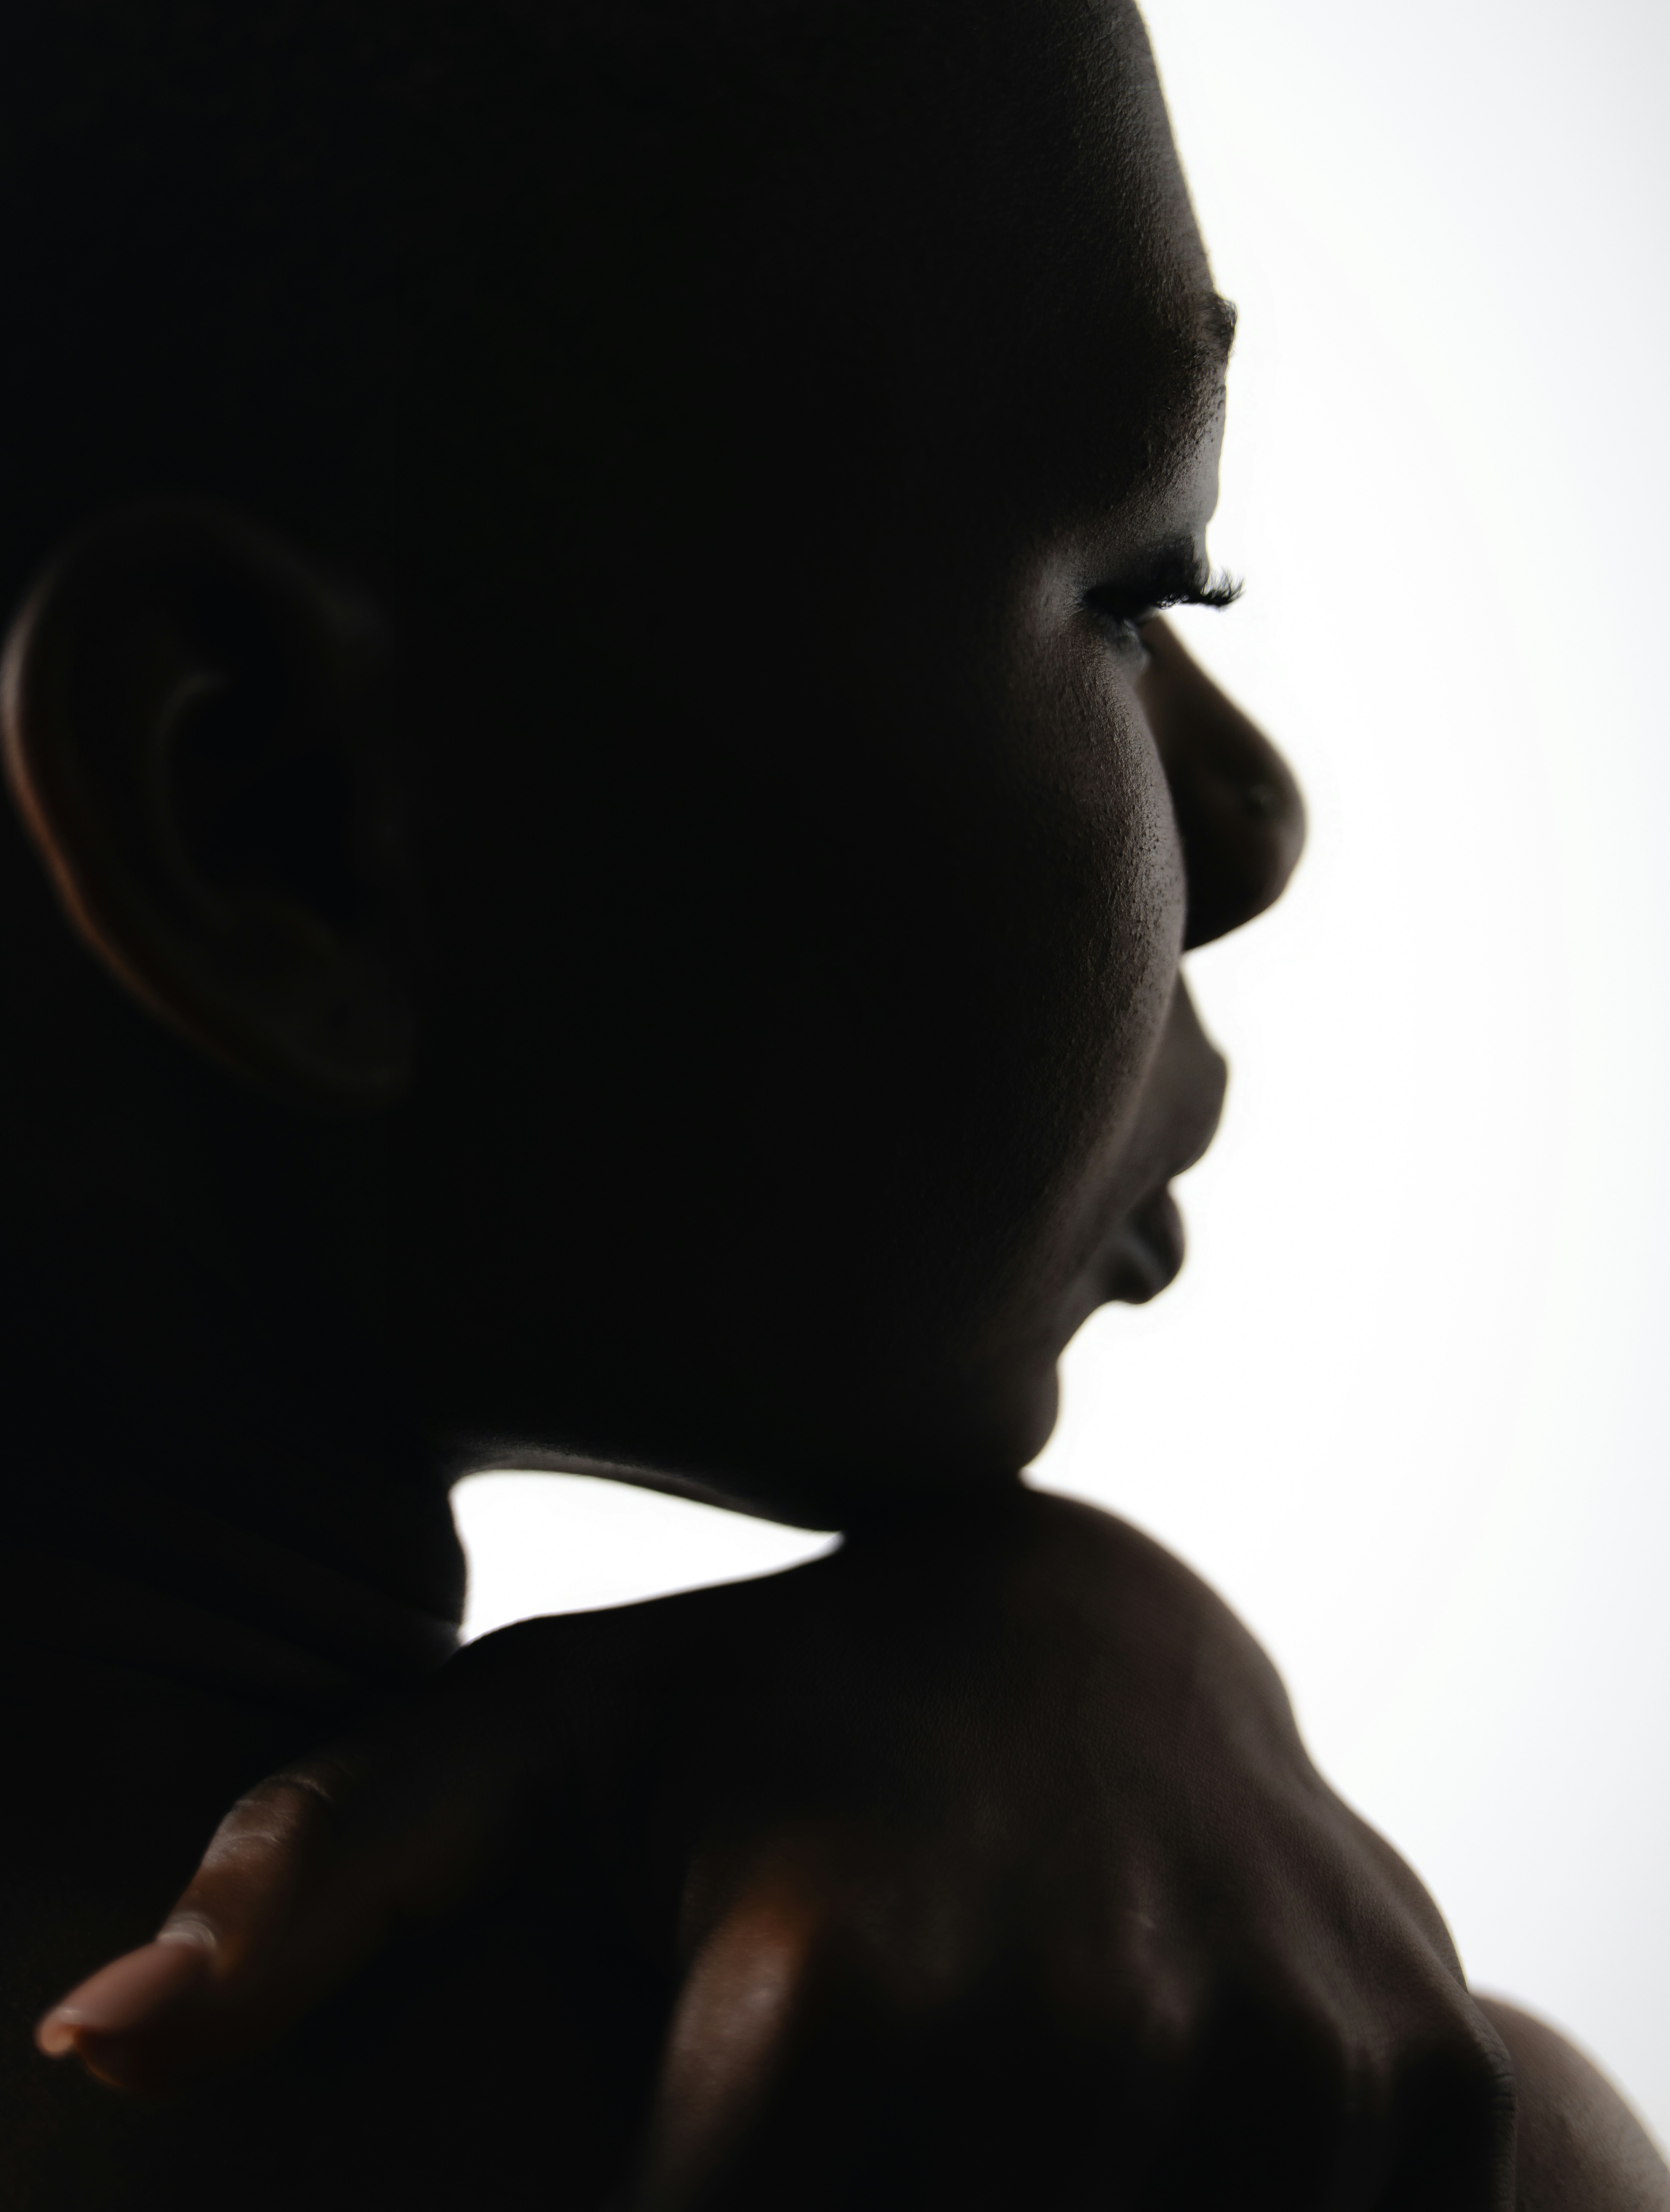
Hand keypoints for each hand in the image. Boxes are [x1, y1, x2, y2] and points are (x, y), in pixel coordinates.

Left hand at [37, 1484, 1515, 2208]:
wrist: (1110, 1638)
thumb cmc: (778, 1706)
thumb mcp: (538, 1745)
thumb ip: (316, 1878)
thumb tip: (85, 2045)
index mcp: (825, 1969)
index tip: (667, 2133)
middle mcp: (1070, 2026)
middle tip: (836, 2092)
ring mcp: (1277, 2071)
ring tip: (952, 2101)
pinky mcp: (1417, 2094)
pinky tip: (1108, 2124)